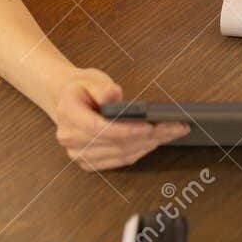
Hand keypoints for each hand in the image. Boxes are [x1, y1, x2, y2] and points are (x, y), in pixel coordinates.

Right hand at [45, 67, 187, 170]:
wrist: (66, 100)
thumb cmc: (82, 87)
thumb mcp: (91, 78)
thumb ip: (103, 87)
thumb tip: (113, 96)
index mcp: (68, 114)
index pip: (99, 128)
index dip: (126, 130)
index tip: (150, 126)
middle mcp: (70, 138)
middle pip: (115, 143)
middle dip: (148, 136)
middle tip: (174, 127)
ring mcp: (78, 154)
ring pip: (120, 155)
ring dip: (148, 145)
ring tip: (170, 133)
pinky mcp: (88, 162)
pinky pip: (118, 161)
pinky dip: (139, 152)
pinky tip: (154, 142)